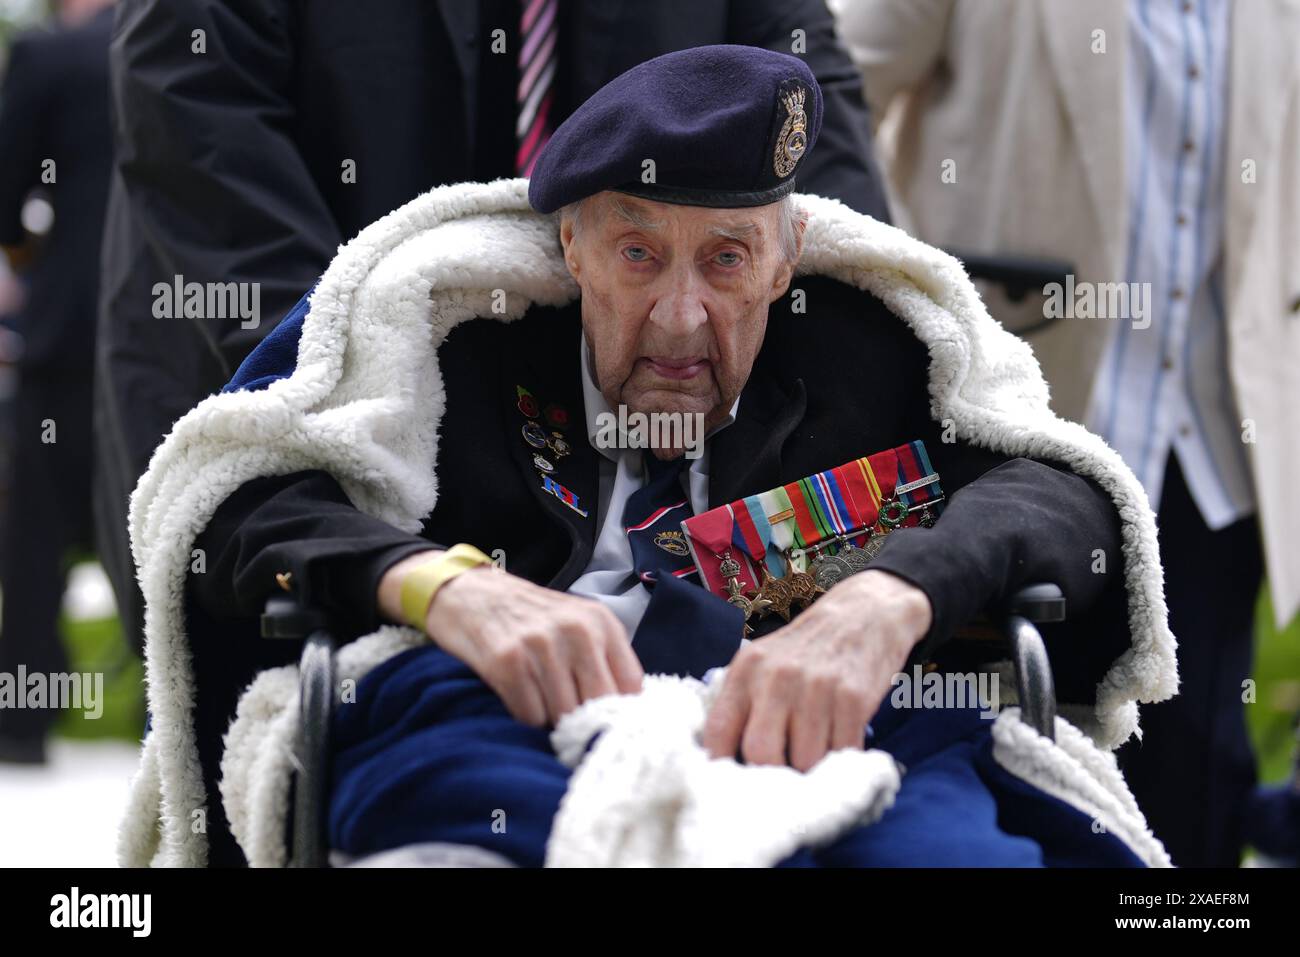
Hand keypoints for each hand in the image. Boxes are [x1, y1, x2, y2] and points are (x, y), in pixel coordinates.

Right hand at [382, 554, 642, 726]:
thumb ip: (604, 660)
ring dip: (551, 720)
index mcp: (601, 622)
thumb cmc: (528, 618)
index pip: (631, 685)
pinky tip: (518, 695)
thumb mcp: (578, 623)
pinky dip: (525, 717)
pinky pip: (530, 715)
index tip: (605, 722)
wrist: (469, 594)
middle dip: (584, 721)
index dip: (619, 711)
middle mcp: (576, 631)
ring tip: (539, 699)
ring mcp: (541, 645)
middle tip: (569, 721)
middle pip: (599, 704)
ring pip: (563, 715)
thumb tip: (625, 714)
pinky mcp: (508, 662)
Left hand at [701, 569, 931, 769]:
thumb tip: (726, 761)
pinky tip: (839, 746)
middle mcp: (777, 677)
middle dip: (771, 776)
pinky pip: (841, 753)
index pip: (718, 732)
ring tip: (814, 757)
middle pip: (760, 754)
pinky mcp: (853, 697)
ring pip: (804, 761)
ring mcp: (817, 687)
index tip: (733, 783)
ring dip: (810, 771)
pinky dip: (840, 761)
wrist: (864, 614)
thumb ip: (743, 704)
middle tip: (782, 778)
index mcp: (746, 670)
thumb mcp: (763, 663)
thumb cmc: (806, 649)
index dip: (722, 767)